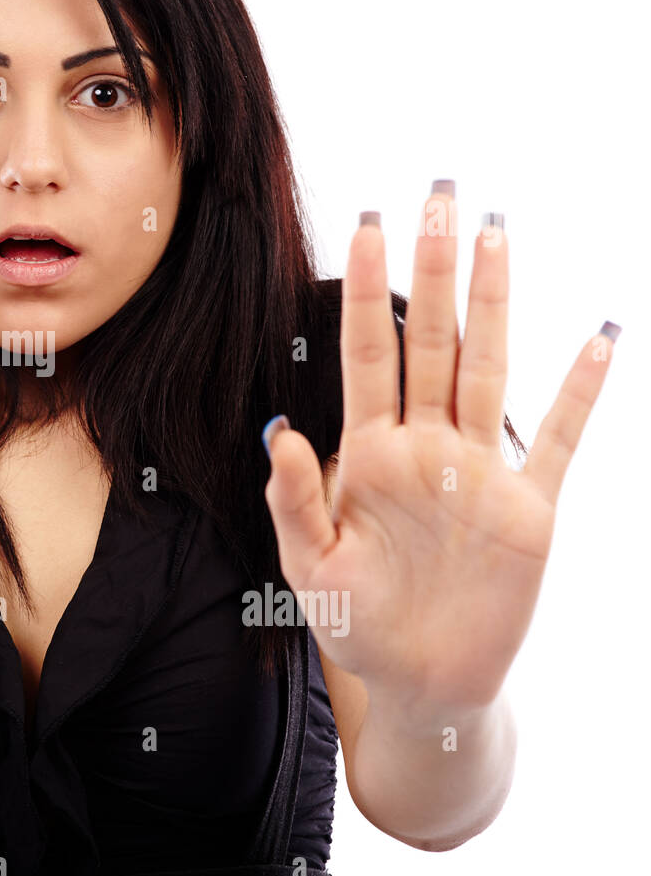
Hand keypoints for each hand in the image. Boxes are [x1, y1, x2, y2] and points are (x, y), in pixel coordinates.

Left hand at [261, 181, 617, 724]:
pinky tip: (597, 336)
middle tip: (438, 193)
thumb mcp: (310, 565)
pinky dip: (578, 392)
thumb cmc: (357, 624)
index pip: (367, 354)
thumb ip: (293, 497)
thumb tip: (278, 426)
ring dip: (496, 303)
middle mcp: (425, 446)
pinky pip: (556, 439)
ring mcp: (478, 471)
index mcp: (367, 453)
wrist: (420, 682)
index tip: (365, 228)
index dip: (366, 293)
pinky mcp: (528, 509)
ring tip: (497, 234)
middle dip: (433, 269)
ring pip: (489, 368)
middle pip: (432, 340)